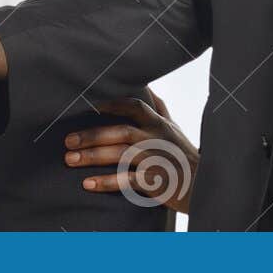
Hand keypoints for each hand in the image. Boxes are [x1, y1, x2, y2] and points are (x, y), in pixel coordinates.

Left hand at [63, 89, 197, 213]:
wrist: (206, 186)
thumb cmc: (183, 154)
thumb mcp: (174, 129)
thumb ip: (158, 109)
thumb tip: (147, 86)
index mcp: (158, 123)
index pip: (134, 106)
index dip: (109, 102)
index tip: (85, 102)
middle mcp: (157, 138)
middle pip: (121, 132)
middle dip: (92, 135)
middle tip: (66, 140)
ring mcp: (157, 160)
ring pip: (121, 155)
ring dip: (93, 157)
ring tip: (69, 160)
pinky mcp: (157, 183)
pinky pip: (128, 181)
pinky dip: (107, 182)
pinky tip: (88, 184)